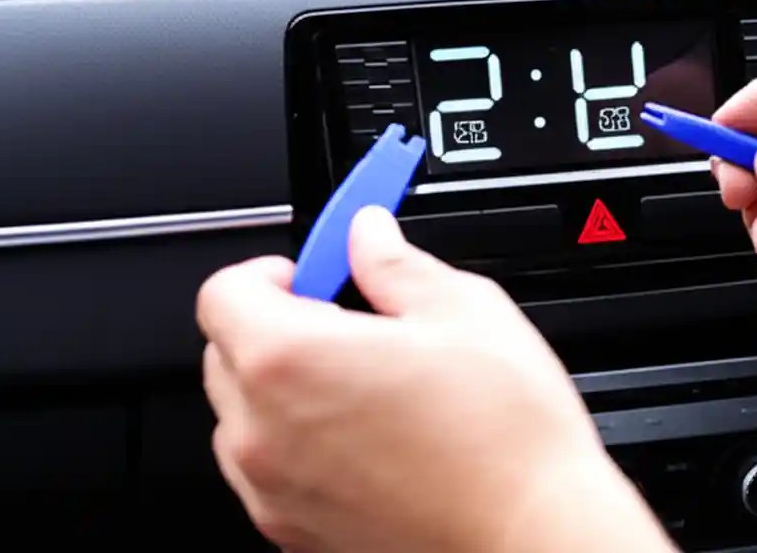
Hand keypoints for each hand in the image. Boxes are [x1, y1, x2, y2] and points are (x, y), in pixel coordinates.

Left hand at [197, 207, 669, 552]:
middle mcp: (263, 431)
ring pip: (244, 418)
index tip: (313, 274)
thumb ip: (395, 264)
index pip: (224, 292)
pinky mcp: (294, 533)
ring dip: (285, 391)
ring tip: (367, 389)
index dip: (271, 272)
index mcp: (290, 359)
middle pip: (226, 354)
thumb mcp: (465, 312)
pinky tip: (372, 440)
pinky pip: (270, 472)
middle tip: (349, 324)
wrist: (532, 535)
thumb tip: (367, 234)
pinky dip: (300, 448)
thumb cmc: (506, 438)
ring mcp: (273, 490)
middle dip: (277, 326)